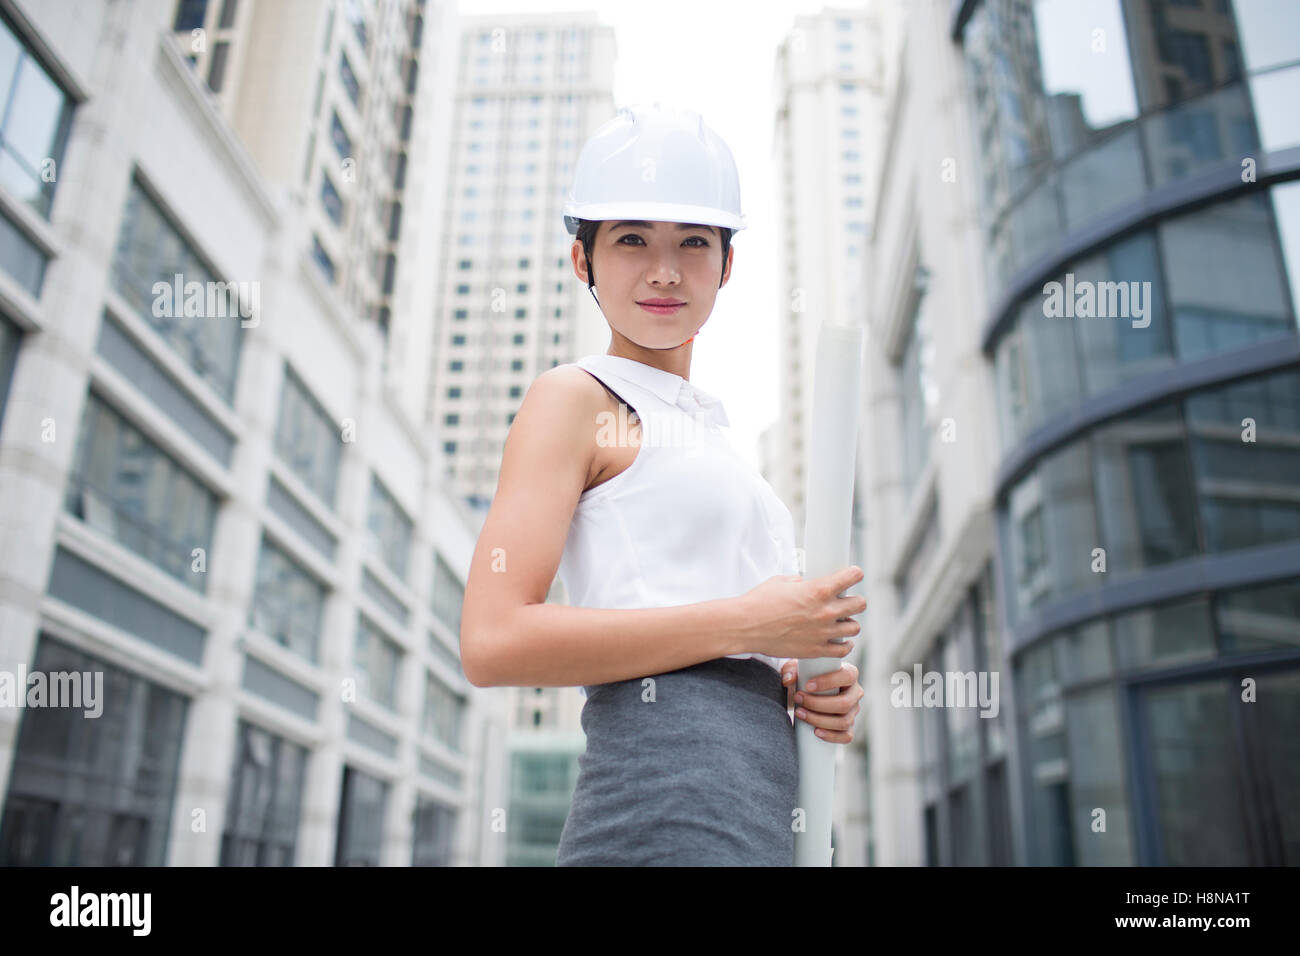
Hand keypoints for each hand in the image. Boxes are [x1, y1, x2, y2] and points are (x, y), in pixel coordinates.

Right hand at [737, 565, 865, 659]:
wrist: (745, 627)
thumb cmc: (759, 602)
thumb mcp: (781, 582)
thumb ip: (800, 582)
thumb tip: (806, 583)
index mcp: (818, 589)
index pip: (853, 576)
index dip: (854, 574)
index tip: (852, 575)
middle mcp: (825, 611)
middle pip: (860, 604)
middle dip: (854, 600)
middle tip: (845, 601)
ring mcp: (823, 632)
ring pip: (855, 628)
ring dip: (848, 623)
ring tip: (839, 622)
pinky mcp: (816, 650)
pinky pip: (843, 649)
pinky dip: (843, 644)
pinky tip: (837, 640)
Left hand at [780, 660, 861, 743]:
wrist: (808, 692)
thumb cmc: (807, 676)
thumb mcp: (798, 669)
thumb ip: (791, 670)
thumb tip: (787, 680)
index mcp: (849, 674)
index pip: (847, 676)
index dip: (828, 682)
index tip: (807, 686)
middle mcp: (855, 693)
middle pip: (844, 703)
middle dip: (818, 704)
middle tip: (798, 699)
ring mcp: (853, 712)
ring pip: (844, 721)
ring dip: (819, 719)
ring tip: (800, 713)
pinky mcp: (849, 727)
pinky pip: (846, 736)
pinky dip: (831, 736)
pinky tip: (816, 732)